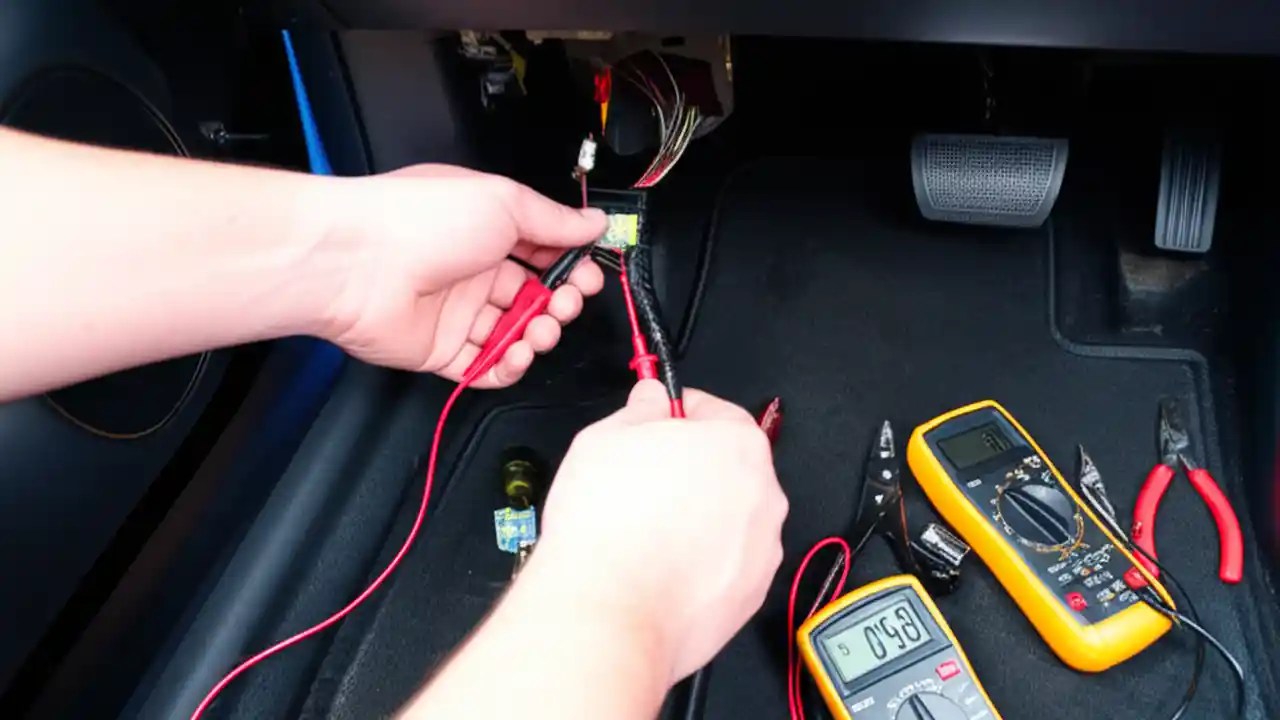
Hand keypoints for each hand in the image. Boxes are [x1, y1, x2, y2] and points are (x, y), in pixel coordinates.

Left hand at [316, 165, 605, 386]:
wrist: (356, 263)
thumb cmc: (417, 220)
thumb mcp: (504, 202)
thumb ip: (554, 220)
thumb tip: (593, 222)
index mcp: (485, 227)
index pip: (542, 250)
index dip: (570, 265)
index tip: (589, 273)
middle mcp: (470, 268)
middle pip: (533, 296)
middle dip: (561, 303)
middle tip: (567, 302)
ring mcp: (456, 311)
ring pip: (514, 334)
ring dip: (539, 336)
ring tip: (542, 331)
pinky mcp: (440, 350)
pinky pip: (483, 368)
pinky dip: (508, 368)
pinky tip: (518, 356)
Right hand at [534, 381, 788, 683]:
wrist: (609, 613)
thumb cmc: (609, 528)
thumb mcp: (605, 438)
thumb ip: (641, 410)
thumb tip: (652, 401)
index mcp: (737, 446)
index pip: (717, 411)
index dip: (680, 413)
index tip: (659, 421)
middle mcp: (763, 497)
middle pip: (728, 467)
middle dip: (691, 468)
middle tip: (644, 479)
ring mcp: (761, 551)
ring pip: (729, 518)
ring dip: (698, 516)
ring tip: (646, 529)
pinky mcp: (748, 596)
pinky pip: (725, 563)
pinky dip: (700, 560)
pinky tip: (658, 563)